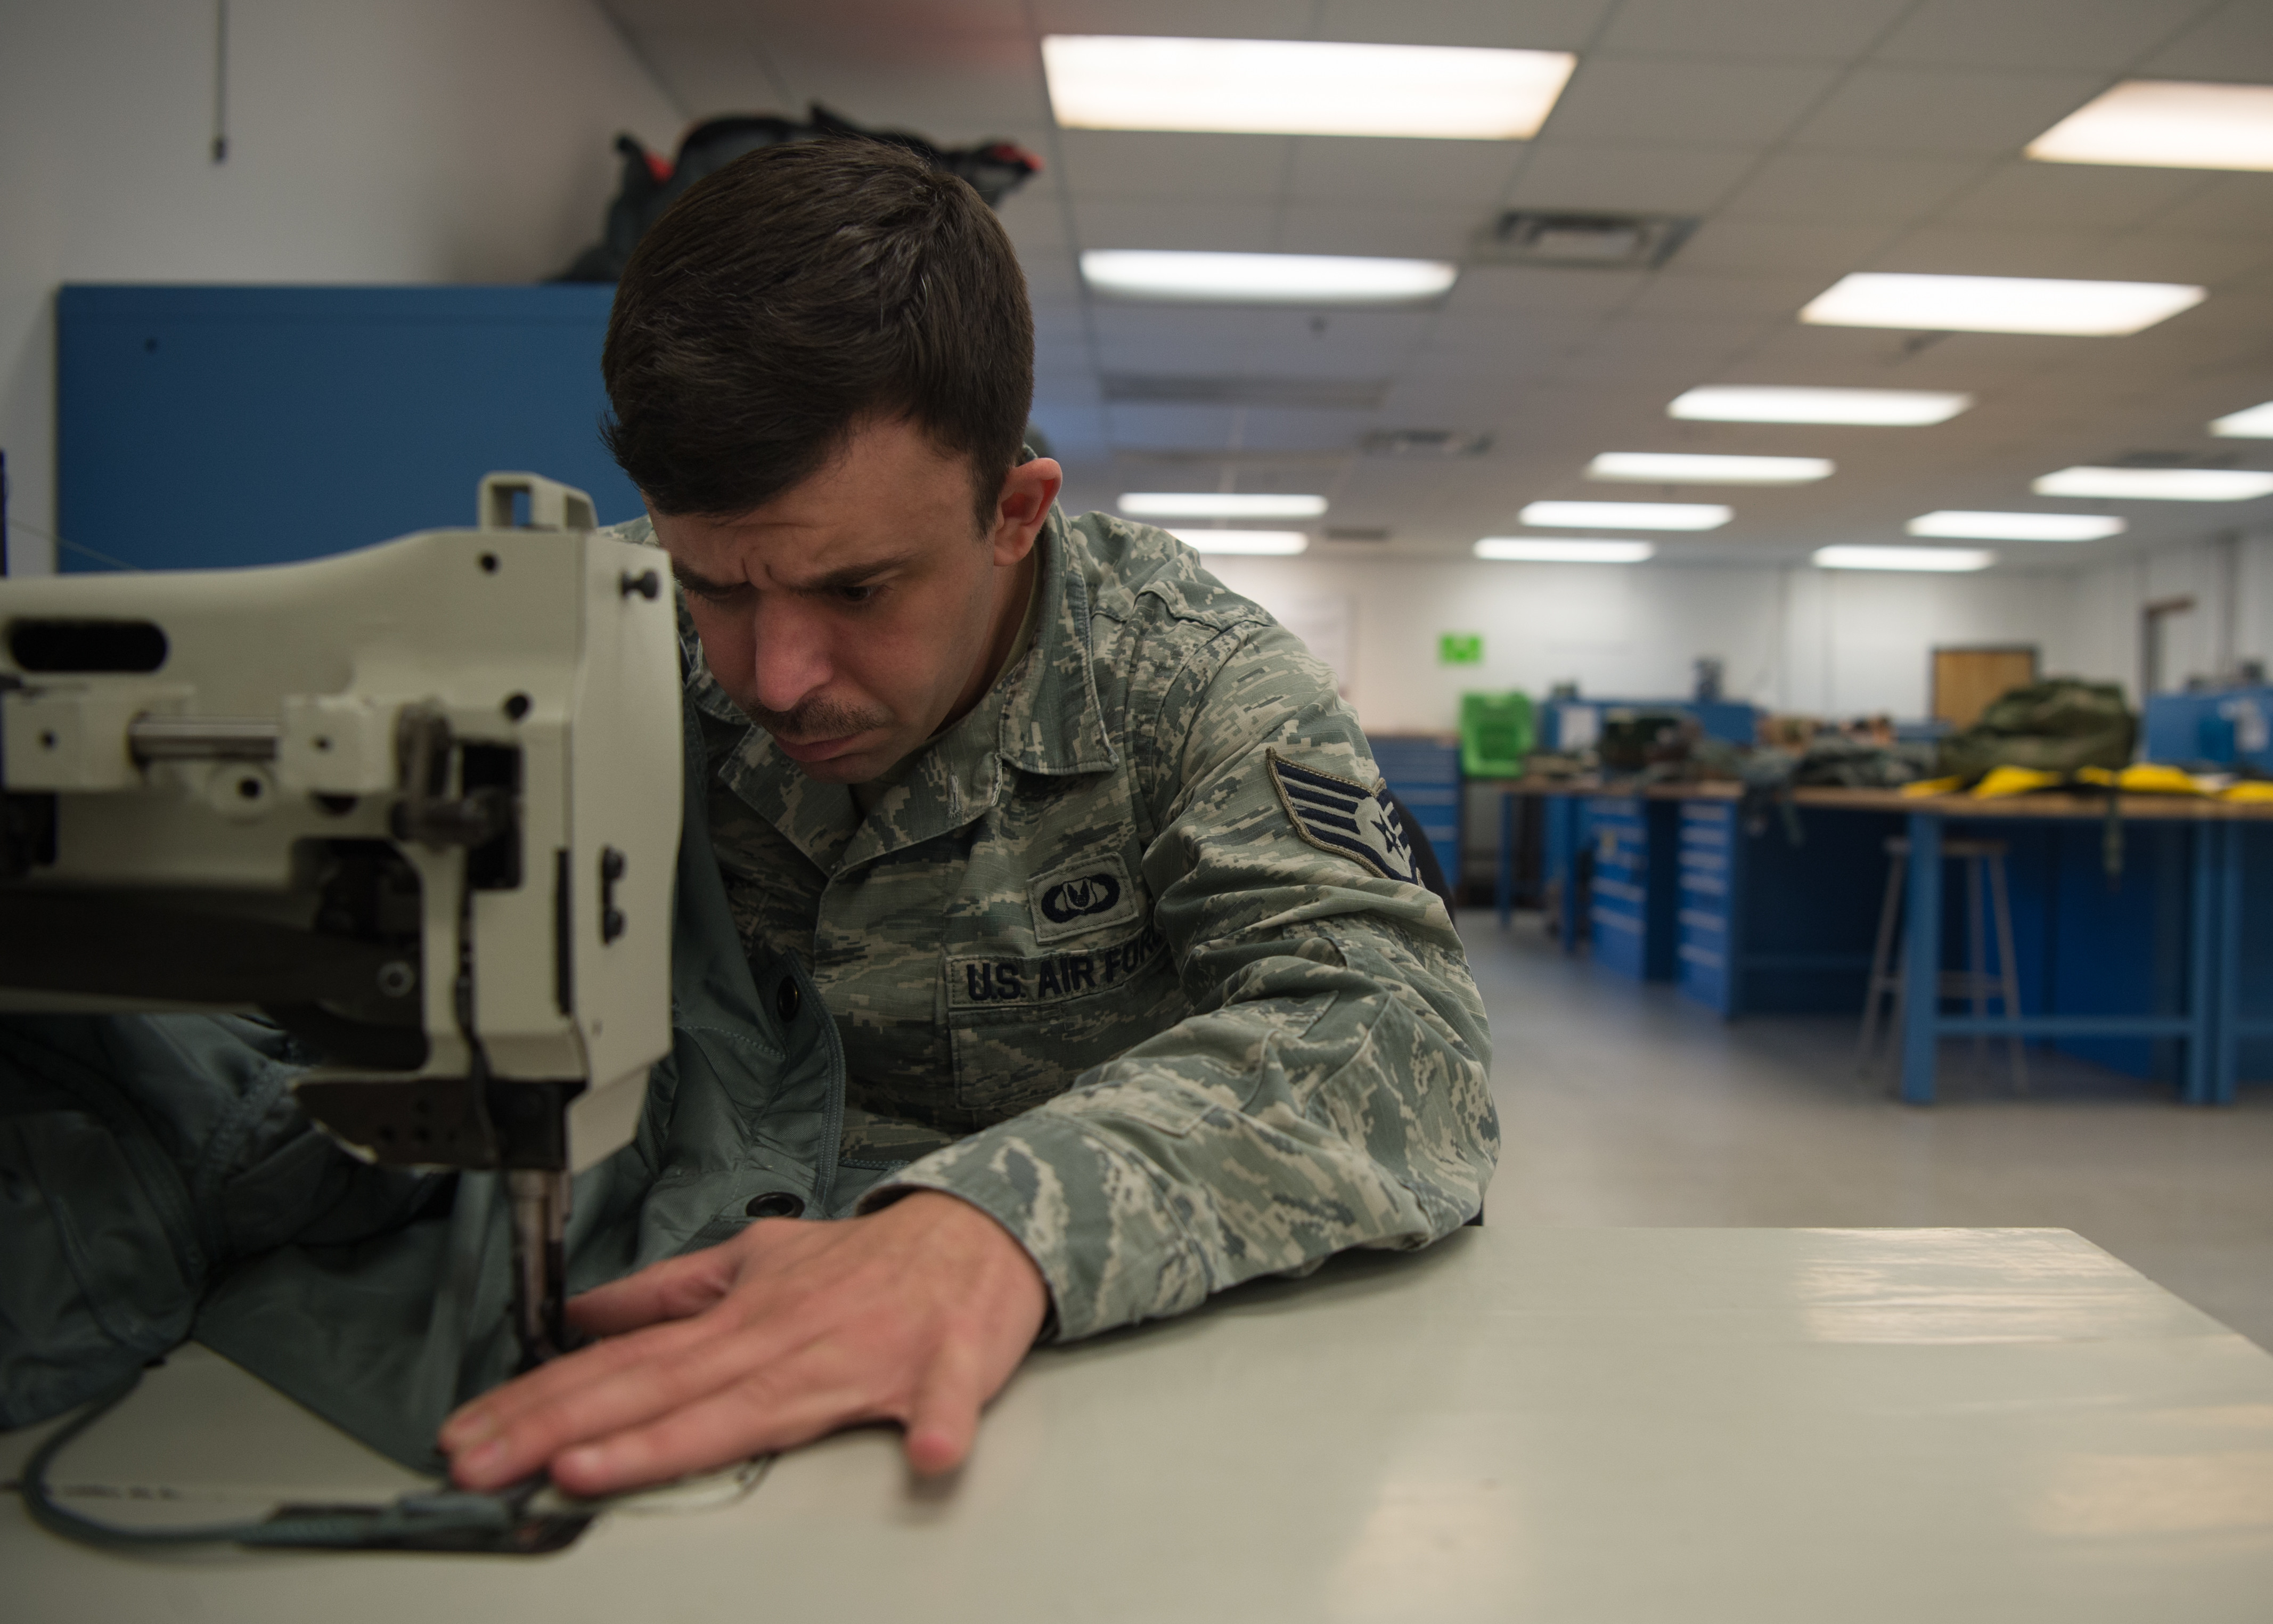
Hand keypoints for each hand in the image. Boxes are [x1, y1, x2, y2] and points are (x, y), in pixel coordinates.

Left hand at [438, 1190, 1048, 1494]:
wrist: (978, 1233)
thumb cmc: (868, 1261)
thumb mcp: (756, 1260)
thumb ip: (670, 1292)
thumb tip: (586, 1313)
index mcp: (741, 1319)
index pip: (623, 1364)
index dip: (542, 1400)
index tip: (471, 1433)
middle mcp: (785, 1339)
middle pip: (659, 1390)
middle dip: (561, 1428)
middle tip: (481, 1463)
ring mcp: (861, 1356)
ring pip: (759, 1405)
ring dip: (676, 1437)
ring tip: (598, 1468)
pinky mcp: (943, 1369)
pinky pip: (940, 1404)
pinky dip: (934, 1428)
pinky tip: (925, 1458)